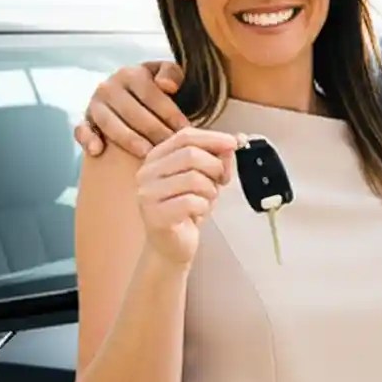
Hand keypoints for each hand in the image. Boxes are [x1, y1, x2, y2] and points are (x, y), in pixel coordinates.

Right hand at [76, 61, 187, 158]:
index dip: (170, 113)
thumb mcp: (168, 74)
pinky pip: (81, 129)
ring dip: (128, 140)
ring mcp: (94, 104)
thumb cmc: (158, 88)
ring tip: (147, 155)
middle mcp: (109, 86)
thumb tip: (167, 86)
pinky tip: (97, 151)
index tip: (185, 130)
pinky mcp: (85, 120)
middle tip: (171, 149)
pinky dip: (87, 139)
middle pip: (132, 112)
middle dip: (154, 131)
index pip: (151, 95)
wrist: (133, 96)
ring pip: (109, 123)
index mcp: (131, 73)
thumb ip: (172, 73)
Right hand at [135, 128, 236, 265]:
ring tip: (206, 200)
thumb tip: (235, 140)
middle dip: (215, 167)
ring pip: (193, 178)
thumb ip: (217, 158)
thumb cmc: (187, 209)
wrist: (172, 246)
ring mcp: (147, 194)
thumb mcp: (206, 178)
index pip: (185, 136)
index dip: (212, 137)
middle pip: (191, 155)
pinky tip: (197, 213)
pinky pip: (191, 202)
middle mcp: (146, 172)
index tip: (233, 143)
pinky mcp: (155, 215)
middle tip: (221, 180)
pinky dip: (204, 207)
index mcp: (157, 157)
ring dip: (210, 190)